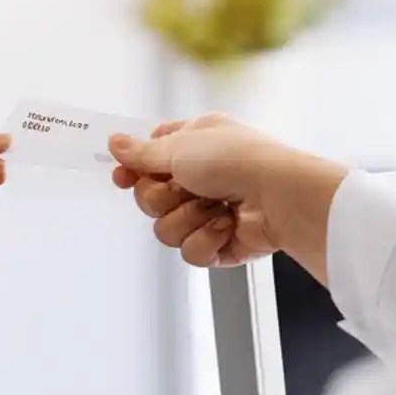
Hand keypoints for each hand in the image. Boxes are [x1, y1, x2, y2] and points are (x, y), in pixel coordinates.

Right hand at [109, 113, 345, 282]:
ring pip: (166, 229)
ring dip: (187, 219)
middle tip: (184, 188)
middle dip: (163, 198)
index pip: (148, 159)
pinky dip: (207, 240)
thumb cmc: (237, 159)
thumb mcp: (180, 146)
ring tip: (215, 208)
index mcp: (193, 144)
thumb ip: (141, 153)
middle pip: (149, 199)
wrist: (281, 196)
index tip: (124, 177)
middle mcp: (200, 177)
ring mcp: (210, 212)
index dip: (133, 171)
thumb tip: (114, 142)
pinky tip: (227, 226)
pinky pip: (190, 252)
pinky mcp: (220, 244)